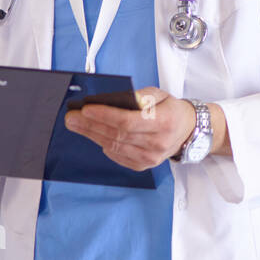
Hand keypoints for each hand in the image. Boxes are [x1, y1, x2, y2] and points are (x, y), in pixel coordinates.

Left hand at [64, 87, 195, 169]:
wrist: (188, 130)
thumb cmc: (171, 109)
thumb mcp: (160, 94)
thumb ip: (139, 97)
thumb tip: (112, 101)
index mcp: (163, 122)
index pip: (128, 122)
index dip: (105, 116)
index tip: (86, 109)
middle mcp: (157, 143)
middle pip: (116, 135)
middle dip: (91, 125)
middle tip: (72, 117)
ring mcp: (149, 158)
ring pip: (113, 146)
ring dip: (92, 135)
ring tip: (76, 125)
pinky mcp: (142, 165)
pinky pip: (117, 156)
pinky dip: (103, 145)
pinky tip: (94, 135)